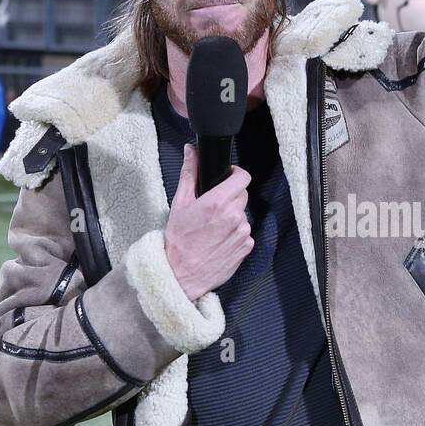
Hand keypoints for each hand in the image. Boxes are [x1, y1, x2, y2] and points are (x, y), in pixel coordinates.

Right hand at [163, 142, 253, 299]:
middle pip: (242, 195)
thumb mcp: (179, 203)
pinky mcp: (246, 248)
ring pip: (243, 215)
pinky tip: (219, 240)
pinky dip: (235, 234)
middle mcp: (233, 217)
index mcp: (217, 202)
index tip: (228, 176)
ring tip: (213, 228)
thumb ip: (189, 174)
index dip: (236, 174)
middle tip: (213, 206)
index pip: (242, 177)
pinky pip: (245, 233)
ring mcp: (242, 233)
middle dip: (230, 196)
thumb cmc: (178, 240)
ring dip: (232, 217)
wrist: (181, 274)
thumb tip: (191, 151)